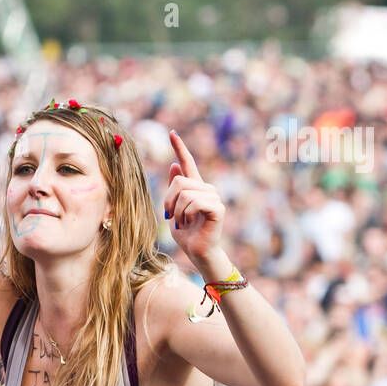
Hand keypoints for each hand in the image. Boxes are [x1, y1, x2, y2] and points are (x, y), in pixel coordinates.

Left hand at [163, 131, 225, 268]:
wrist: (198, 253)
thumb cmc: (186, 234)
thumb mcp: (173, 209)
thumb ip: (174, 189)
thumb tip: (174, 164)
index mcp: (195, 188)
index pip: (188, 162)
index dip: (180, 147)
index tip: (172, 132)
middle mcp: (206, 189)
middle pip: (179, 181)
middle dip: (168, 200)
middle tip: (171, 217)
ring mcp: (214, 197)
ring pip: (184, 193)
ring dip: (176, 212)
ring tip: (183, 222)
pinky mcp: (217, 208)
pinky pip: (194, 203)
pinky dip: (186, 215)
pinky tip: (191, 223)